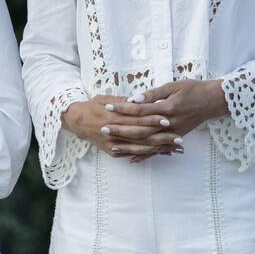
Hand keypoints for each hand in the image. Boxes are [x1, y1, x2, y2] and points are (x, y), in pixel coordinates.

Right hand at [62, 95, 181, 162]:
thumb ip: (125, 101)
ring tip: (175, 148)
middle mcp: (114, 132)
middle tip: (178, 138)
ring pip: (140, 148)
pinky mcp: (113, 151)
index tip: (167, 119)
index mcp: (114, 116)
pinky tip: (162, 153)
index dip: (152, 120)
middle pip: (142, 136)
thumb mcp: (107, 98)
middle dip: (161, 138)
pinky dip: (148, 155)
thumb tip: (141, 100)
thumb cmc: (93, 105)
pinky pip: (133, 154)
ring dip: (159, 149)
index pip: (137, 119)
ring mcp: (113, 144)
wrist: (76, 121)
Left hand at [114, 79, 227, 161]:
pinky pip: (158, 150)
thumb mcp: (174, 85)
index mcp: (167, 107)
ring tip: (112, 146)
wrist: (213, 101)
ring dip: (129, 145)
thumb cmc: (194, 89)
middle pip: (140, 128)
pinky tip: (132, 159)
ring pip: (147, 142)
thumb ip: (154, 93)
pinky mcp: (176, 138)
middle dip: (120, 128)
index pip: (140, 109)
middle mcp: (169, 123)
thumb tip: (135, 99)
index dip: (123, 107)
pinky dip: (145, 155)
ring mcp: (173, 133)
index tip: (108, 106)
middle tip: (103, 127)